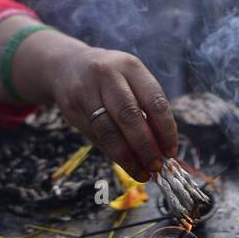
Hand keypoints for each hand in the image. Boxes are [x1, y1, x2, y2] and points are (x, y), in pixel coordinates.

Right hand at [50, 47, 177, 181]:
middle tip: (156, 166)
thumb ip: (146, 108)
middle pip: (129, 116)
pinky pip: (94, 136)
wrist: (67, 65)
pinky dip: (111, 152)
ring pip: (108, 130)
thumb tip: (162, 147)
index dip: (166, 130)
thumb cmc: (111, 77)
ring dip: (127, 157)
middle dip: (146, 147)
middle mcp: (106, 75)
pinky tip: (124, 162)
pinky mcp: (70, 109)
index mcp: (130, 66)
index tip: (171, 151)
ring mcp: (85, 91)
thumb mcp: (131, 80)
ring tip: (142, 172)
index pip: (154, 100)